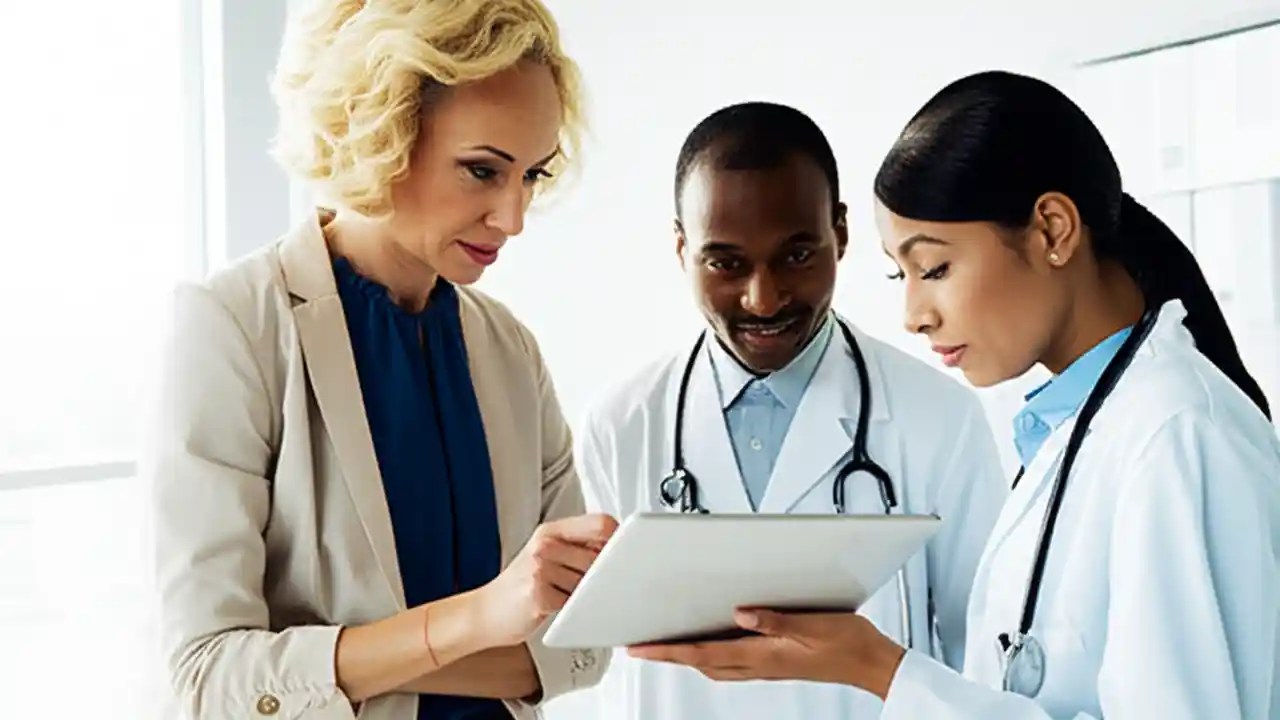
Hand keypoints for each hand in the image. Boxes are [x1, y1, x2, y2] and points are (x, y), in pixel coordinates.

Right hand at [473, 513, 617, 647]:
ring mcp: (540, 569)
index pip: (600, 524)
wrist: (484, 613)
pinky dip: (572, 612)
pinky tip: (555, 609)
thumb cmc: (520, 586)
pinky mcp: (539, 595)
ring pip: (589, 584)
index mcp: (550, 531)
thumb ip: (577, 548)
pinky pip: (575, 604)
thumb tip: (618, 551)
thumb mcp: (544, 556)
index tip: (624, 554)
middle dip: (601, 577)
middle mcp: (545, 545)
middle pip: (600, 558)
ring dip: (584, 597)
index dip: (618, 540)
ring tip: (562, 597)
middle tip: (584, 587)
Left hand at [626, 609, 906, 699]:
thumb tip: (741, 613)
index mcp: (764, 654)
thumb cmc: (849, 644)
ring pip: (713, 663)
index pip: (703, 652)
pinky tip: (709, 642)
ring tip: (664, 643)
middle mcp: (759, 663)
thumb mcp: (815, 625)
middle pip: (699, 661)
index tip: (640, 647)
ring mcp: (765, 665)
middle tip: (639, 645)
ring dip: (685, 655)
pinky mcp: (773, 662)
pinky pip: (729, 661)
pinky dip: (709, 653)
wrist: (872, 664)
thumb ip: (777, 620)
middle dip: (667, 654)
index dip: (668, 650)